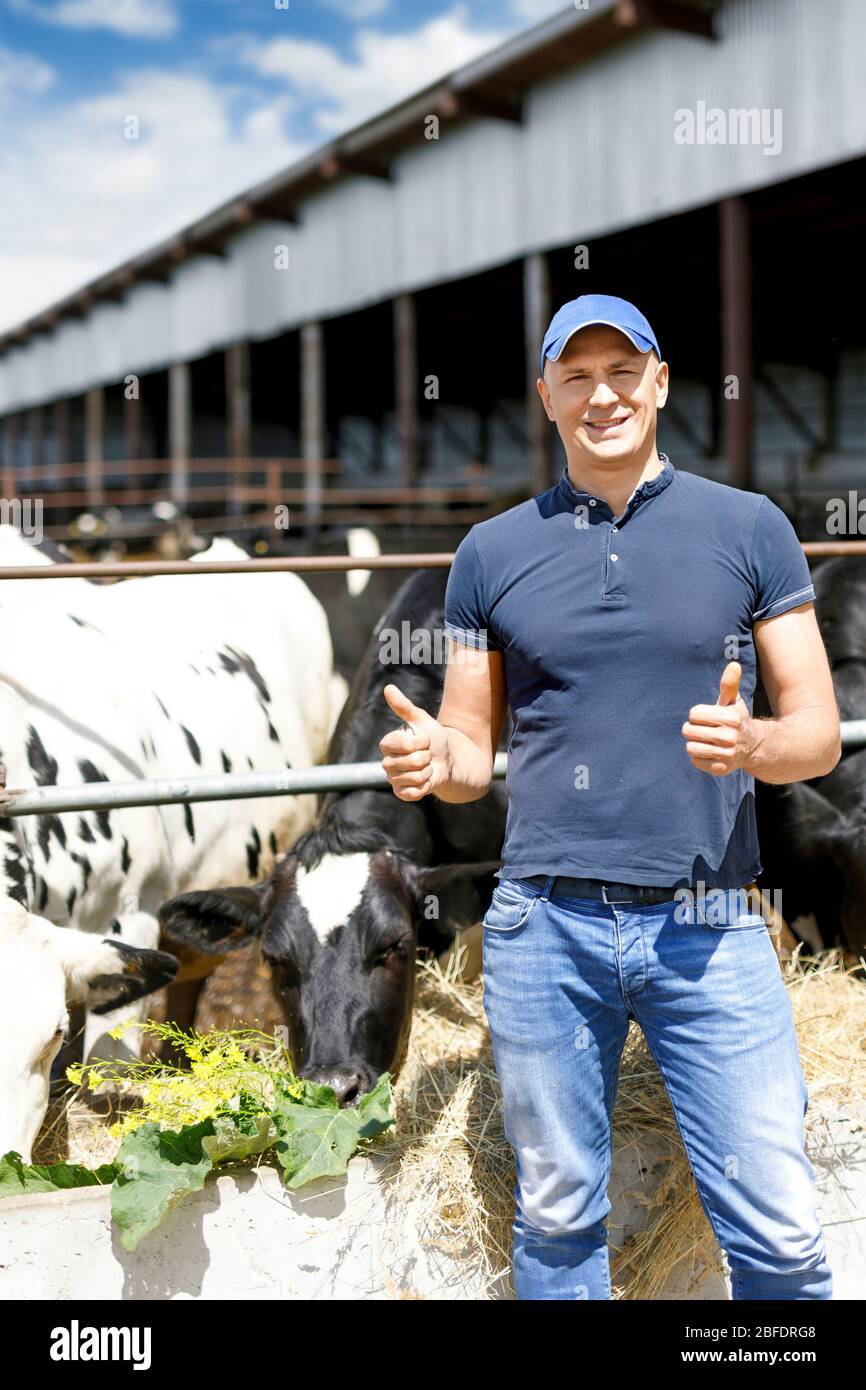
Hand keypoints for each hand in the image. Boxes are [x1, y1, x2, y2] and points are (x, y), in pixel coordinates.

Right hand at [379, 683, 452, 800]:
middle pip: (411, 762)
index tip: (425, 740)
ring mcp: (393, 779)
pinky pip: (413, 792)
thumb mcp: (422, 720)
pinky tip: (425, 780)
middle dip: (426, 757)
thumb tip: (388, 687)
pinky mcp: (401, 793)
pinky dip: (425, 785)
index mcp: (388, 743)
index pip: (404, 744)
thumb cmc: (433, 739)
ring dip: (428, 771)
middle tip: (426, 755)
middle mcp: (386, 762)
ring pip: (415, 777)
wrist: (446, 761)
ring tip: (427, 767)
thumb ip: (404, 706)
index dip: (420, 742)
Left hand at [681, 661, 757, 776]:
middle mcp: (729, 737)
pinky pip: (696, 761)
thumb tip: (733, 664)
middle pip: (688, 731)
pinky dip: (699, 757)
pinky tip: (709, 752)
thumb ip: (730, 684)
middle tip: (704, 730)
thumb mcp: (734, 702)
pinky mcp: (721, 769)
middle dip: (693, 729)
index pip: (694, 714)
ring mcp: (726, 754)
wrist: (754, 747)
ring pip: (690, 747)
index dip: (698, 714)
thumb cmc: (737, 720)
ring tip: (706, 741)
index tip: (708, 717)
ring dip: (694, 743)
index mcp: (731, 718)